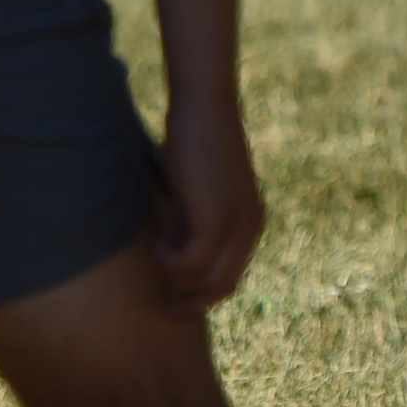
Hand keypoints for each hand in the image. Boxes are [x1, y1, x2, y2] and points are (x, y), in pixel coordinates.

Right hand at [148, 96, 264, 312]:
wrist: (203, 105)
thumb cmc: (192, 140)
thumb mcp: (195, 191)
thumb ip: (190, 225)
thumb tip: (172, 261)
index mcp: (251, 222)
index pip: (230, 278)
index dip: (201, 295)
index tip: (171, 299)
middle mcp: (251, 227)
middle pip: (222, 288)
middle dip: (188, 300)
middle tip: (158, 301)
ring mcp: (237, 225)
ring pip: (203, 279)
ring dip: (172, 270)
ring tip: (154, 240)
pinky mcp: (216, 219)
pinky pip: (189, 263)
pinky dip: (167, 257)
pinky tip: (155, 234)